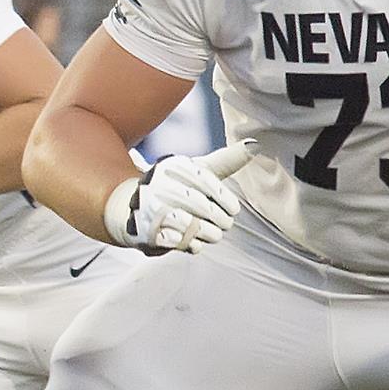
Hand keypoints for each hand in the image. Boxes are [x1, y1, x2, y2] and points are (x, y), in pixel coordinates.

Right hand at [103, 140, 255, 252]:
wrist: (133, 208)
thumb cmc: (176, 188)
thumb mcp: (198, 171)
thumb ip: (225, 162)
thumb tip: (255, 145)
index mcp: (174, 166)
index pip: (206, 181)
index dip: (224, 199)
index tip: (233, 210)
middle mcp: (159, 184)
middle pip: (201, 206)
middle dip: (219, 219)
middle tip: (225, 225)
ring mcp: (150, 208)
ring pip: (191, 225)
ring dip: (208, 233)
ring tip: (213, 235)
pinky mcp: (146, 231)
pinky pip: (176, 241)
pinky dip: (190, 244)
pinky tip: (195, 242)